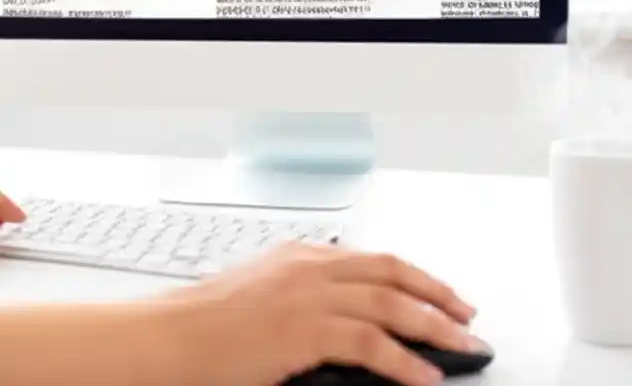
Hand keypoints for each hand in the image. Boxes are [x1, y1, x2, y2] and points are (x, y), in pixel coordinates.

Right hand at [168, 242, 485, 385]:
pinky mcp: (304, 329)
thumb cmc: (200, 328)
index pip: (373, 260)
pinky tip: (425, 377)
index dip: (415, 276)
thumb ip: (299, 301)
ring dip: (435, 326)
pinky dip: (406, 362)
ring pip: (392, 304)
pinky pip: (372, 343)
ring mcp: (307, 296)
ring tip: (462, 346)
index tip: (440, 293)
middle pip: (392, 272)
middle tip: (466, 316)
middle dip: (437, 294)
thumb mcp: (257, 299)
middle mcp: (308, 268)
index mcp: (298, 257)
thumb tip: (340, 324)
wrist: (165, 339)